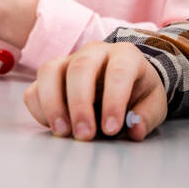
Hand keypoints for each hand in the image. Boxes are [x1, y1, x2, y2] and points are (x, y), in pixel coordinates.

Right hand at [23, 42, 167, 140]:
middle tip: (84, 135)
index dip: (114, 101)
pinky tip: (56, 128)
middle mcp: (95, 52)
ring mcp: (68, 61)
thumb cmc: (138, 92)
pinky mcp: (50, 77)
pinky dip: (40, 110)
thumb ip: (147, 116)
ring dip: (53, 104)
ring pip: (50, 71)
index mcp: (125, 55)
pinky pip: (34, 89)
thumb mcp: (153, 103)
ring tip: (63, 132)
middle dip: (80, 104)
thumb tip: (135, 129)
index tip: (112, 129)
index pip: (118, 72)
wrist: (124, 81)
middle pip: (80, 68)